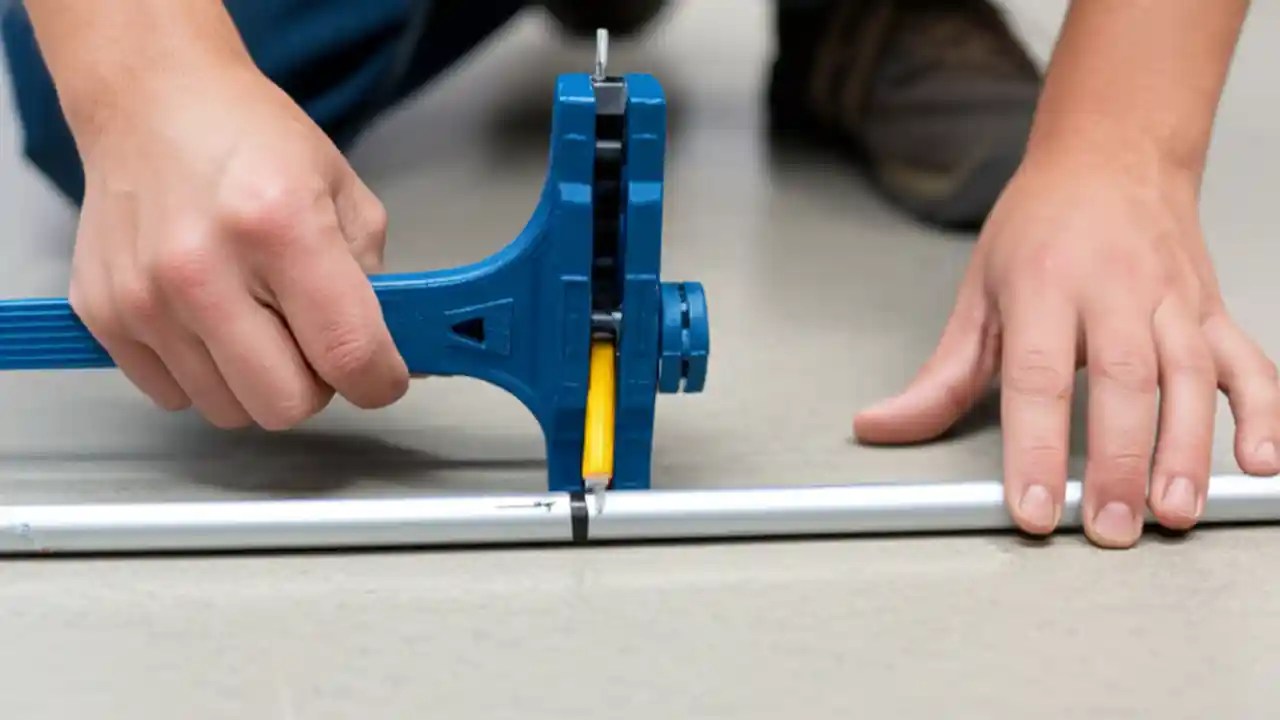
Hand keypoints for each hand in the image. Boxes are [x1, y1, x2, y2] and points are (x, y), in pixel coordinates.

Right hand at [67, 62, 409, 429]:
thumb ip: (372, 281)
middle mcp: (203, 268)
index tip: (383, 376)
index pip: (348, 354)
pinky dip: (204, 375)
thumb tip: (385, 358)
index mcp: (281, 227)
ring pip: (230, 411)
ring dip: (257, 381)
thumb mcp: (344, 192)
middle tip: (313, 341)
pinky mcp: (104, 315)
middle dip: (315, 385)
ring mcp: (145, 298)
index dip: (379, 381)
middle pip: (286, 405)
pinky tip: (210, 320)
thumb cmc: (252, 141)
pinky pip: (174, 397)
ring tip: (257, 321)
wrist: (152, 101)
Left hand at [853, 151, 1279, 547]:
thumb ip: (941, 375)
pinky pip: (1250, 362)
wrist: (1112, 153)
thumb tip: (881, 427)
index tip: (1035, 510)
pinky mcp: (1213, 309)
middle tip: (1110, 529)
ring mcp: (1173, 299)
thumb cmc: (1042, 226)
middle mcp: (1115, 289)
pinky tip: (1263, 460)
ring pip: (1191, 376)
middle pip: (1123, 380)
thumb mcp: (979, 292)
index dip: (1036, 448)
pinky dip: (1265, 411)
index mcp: (1044, 284)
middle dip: (1120, 462)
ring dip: (1187, 450)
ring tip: (1172, 514)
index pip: (1036, 377)